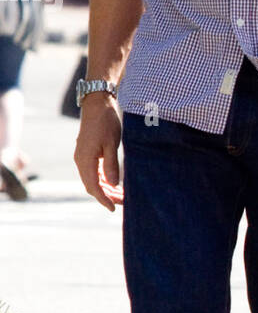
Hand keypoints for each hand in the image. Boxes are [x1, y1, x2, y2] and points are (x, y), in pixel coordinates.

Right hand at [74, 97, 123, 211]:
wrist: (97, 104)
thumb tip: (113, 184)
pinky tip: (114, 183)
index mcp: (85, 159)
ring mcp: (83, 157)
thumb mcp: (111, 144)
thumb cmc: (106, 122)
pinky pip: (93, 172)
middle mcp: (81, 160)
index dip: (103, 199)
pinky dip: (103, 180)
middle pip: (92, 185)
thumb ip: (111, 165)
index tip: (114, 208)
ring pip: (93, 179)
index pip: (93, 186)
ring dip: (105, 189)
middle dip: (106, 196)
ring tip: (121, 195)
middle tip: (122, 203)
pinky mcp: (87, 153)